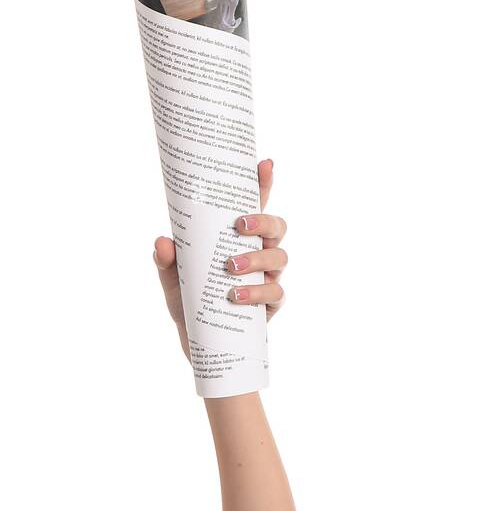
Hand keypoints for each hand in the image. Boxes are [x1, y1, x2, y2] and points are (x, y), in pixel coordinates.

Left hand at [152, 158, 288, 363]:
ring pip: (280, 256)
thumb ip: (166, 261)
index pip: (255, 205)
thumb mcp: (171, 280)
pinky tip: (236, 296)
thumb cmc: (189, 303)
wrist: (198, 347)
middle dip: (264, 221)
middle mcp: (259, 254)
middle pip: (277, 227)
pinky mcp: (271, 304)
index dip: (263, 183)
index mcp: (238, 240)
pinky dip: (257, 292)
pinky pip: (277, 292)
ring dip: (258, 258)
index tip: (263, 163)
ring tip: (231, 267)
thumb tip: (162, 241)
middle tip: (241, 225)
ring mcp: (269, 278)